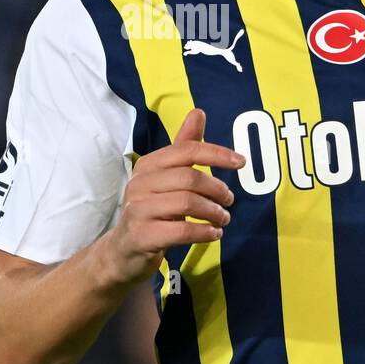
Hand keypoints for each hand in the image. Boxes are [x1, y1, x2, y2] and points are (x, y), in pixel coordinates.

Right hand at [95, 109, 244, 286]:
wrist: (123, 251)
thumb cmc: (151, 210)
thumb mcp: (166, 177)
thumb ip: (183, 148)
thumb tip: (198, 112)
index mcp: (148, 164)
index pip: (186, 150)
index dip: (217, 153)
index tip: (241, 162)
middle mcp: (139, 183)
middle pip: (189, 178)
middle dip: (217, 190)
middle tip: (229, 200)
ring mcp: (138, 210)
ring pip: (187, 203)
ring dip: (214, 212)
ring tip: (223, 219)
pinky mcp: (142, 235)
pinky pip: (182, 230)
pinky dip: (205, 232)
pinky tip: (213, 234)